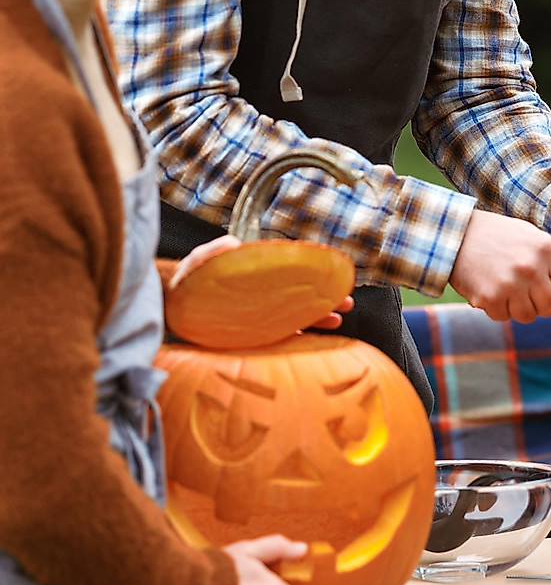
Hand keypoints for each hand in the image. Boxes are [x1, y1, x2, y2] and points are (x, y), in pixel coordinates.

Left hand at [168, 235, 352, 328]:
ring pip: (295, 319)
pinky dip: (297, 339)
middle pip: (301, 299)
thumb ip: (215, 252)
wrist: (169, 304)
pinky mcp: (249, 337)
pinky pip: (278, 340)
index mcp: (259, 279)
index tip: (334, 280)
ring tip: (338, 319)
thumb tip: (234, 243)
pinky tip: (313, 340)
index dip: (315, 280)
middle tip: (347, 302)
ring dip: (317, 319)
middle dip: (326, 300)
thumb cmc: (187, 279)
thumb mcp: (200, 261)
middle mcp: (263, 298)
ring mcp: (258, 319)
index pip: (293, 278)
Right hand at [449, 209, 550, 328]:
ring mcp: (510, 284)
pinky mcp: (490, 298)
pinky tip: (490, 287)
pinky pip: (503, 317)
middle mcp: (531, 267)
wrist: (458, 234)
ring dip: (518, 307)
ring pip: (527, 316)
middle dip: (541, 304)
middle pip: (550, 308)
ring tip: (505, 284)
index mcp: (546, 249)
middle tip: (526, 289)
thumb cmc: (499, 237)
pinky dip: (498, 308)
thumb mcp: (532, 239)